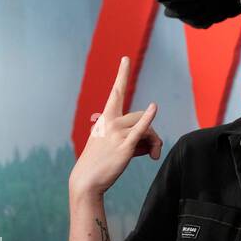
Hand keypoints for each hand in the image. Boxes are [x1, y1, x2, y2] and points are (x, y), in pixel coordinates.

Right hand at [70, 56, 162, 198]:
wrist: (87, 181)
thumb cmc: (99, 163)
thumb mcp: (111, 144)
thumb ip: (130, 136)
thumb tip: (150, 141)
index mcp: (105, 119)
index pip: (116, 93)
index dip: (122, 75)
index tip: (125, 59)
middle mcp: (110, 122)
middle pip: (141, 117)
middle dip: (151, 133)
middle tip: (152, 150)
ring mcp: (117, 133)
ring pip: (147, 129)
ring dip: (154, 143)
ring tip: (151, 156)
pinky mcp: (125, 146)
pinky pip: (141, 129)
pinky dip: (149, 119)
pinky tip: (154, 107)